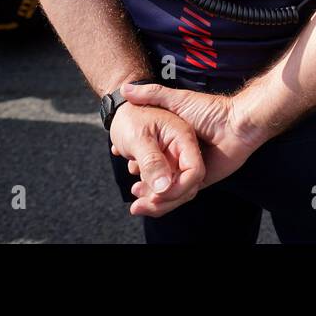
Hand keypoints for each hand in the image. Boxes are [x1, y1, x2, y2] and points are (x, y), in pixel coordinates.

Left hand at [108, 102, 205, 217]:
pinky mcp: (167, 164)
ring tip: (134, 193)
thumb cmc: (130, 117)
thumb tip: (163, 189)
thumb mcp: (138, 138)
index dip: (178, 188)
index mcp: (184, 138)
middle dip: (164, 199)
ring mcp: (176, 157)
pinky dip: (152, 189)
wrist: (121, 109)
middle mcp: (184, 149)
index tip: (156, 195)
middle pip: (186, 184)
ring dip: (156, 196)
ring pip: (175, 186)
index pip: (194, 171)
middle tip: (137, 205)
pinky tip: (136, 186)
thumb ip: (152, 161)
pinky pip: (166, 183)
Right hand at [121, 82, 261, 190]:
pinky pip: (183, 193)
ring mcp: (192, 167)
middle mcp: (182, 154)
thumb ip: (153, 94)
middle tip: (130, 184)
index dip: (136, 156)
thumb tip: (126, 89)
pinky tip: (153, 199)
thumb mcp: (178, 100)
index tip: (121, 154)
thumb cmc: (210, 110)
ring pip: (168, 185)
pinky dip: (168, 199)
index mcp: (176, 138)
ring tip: (136, 195)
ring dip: (152, 193)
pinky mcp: (203, 179)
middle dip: (142, 180)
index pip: (152, 152)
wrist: (239, 124)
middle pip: (158, 171)